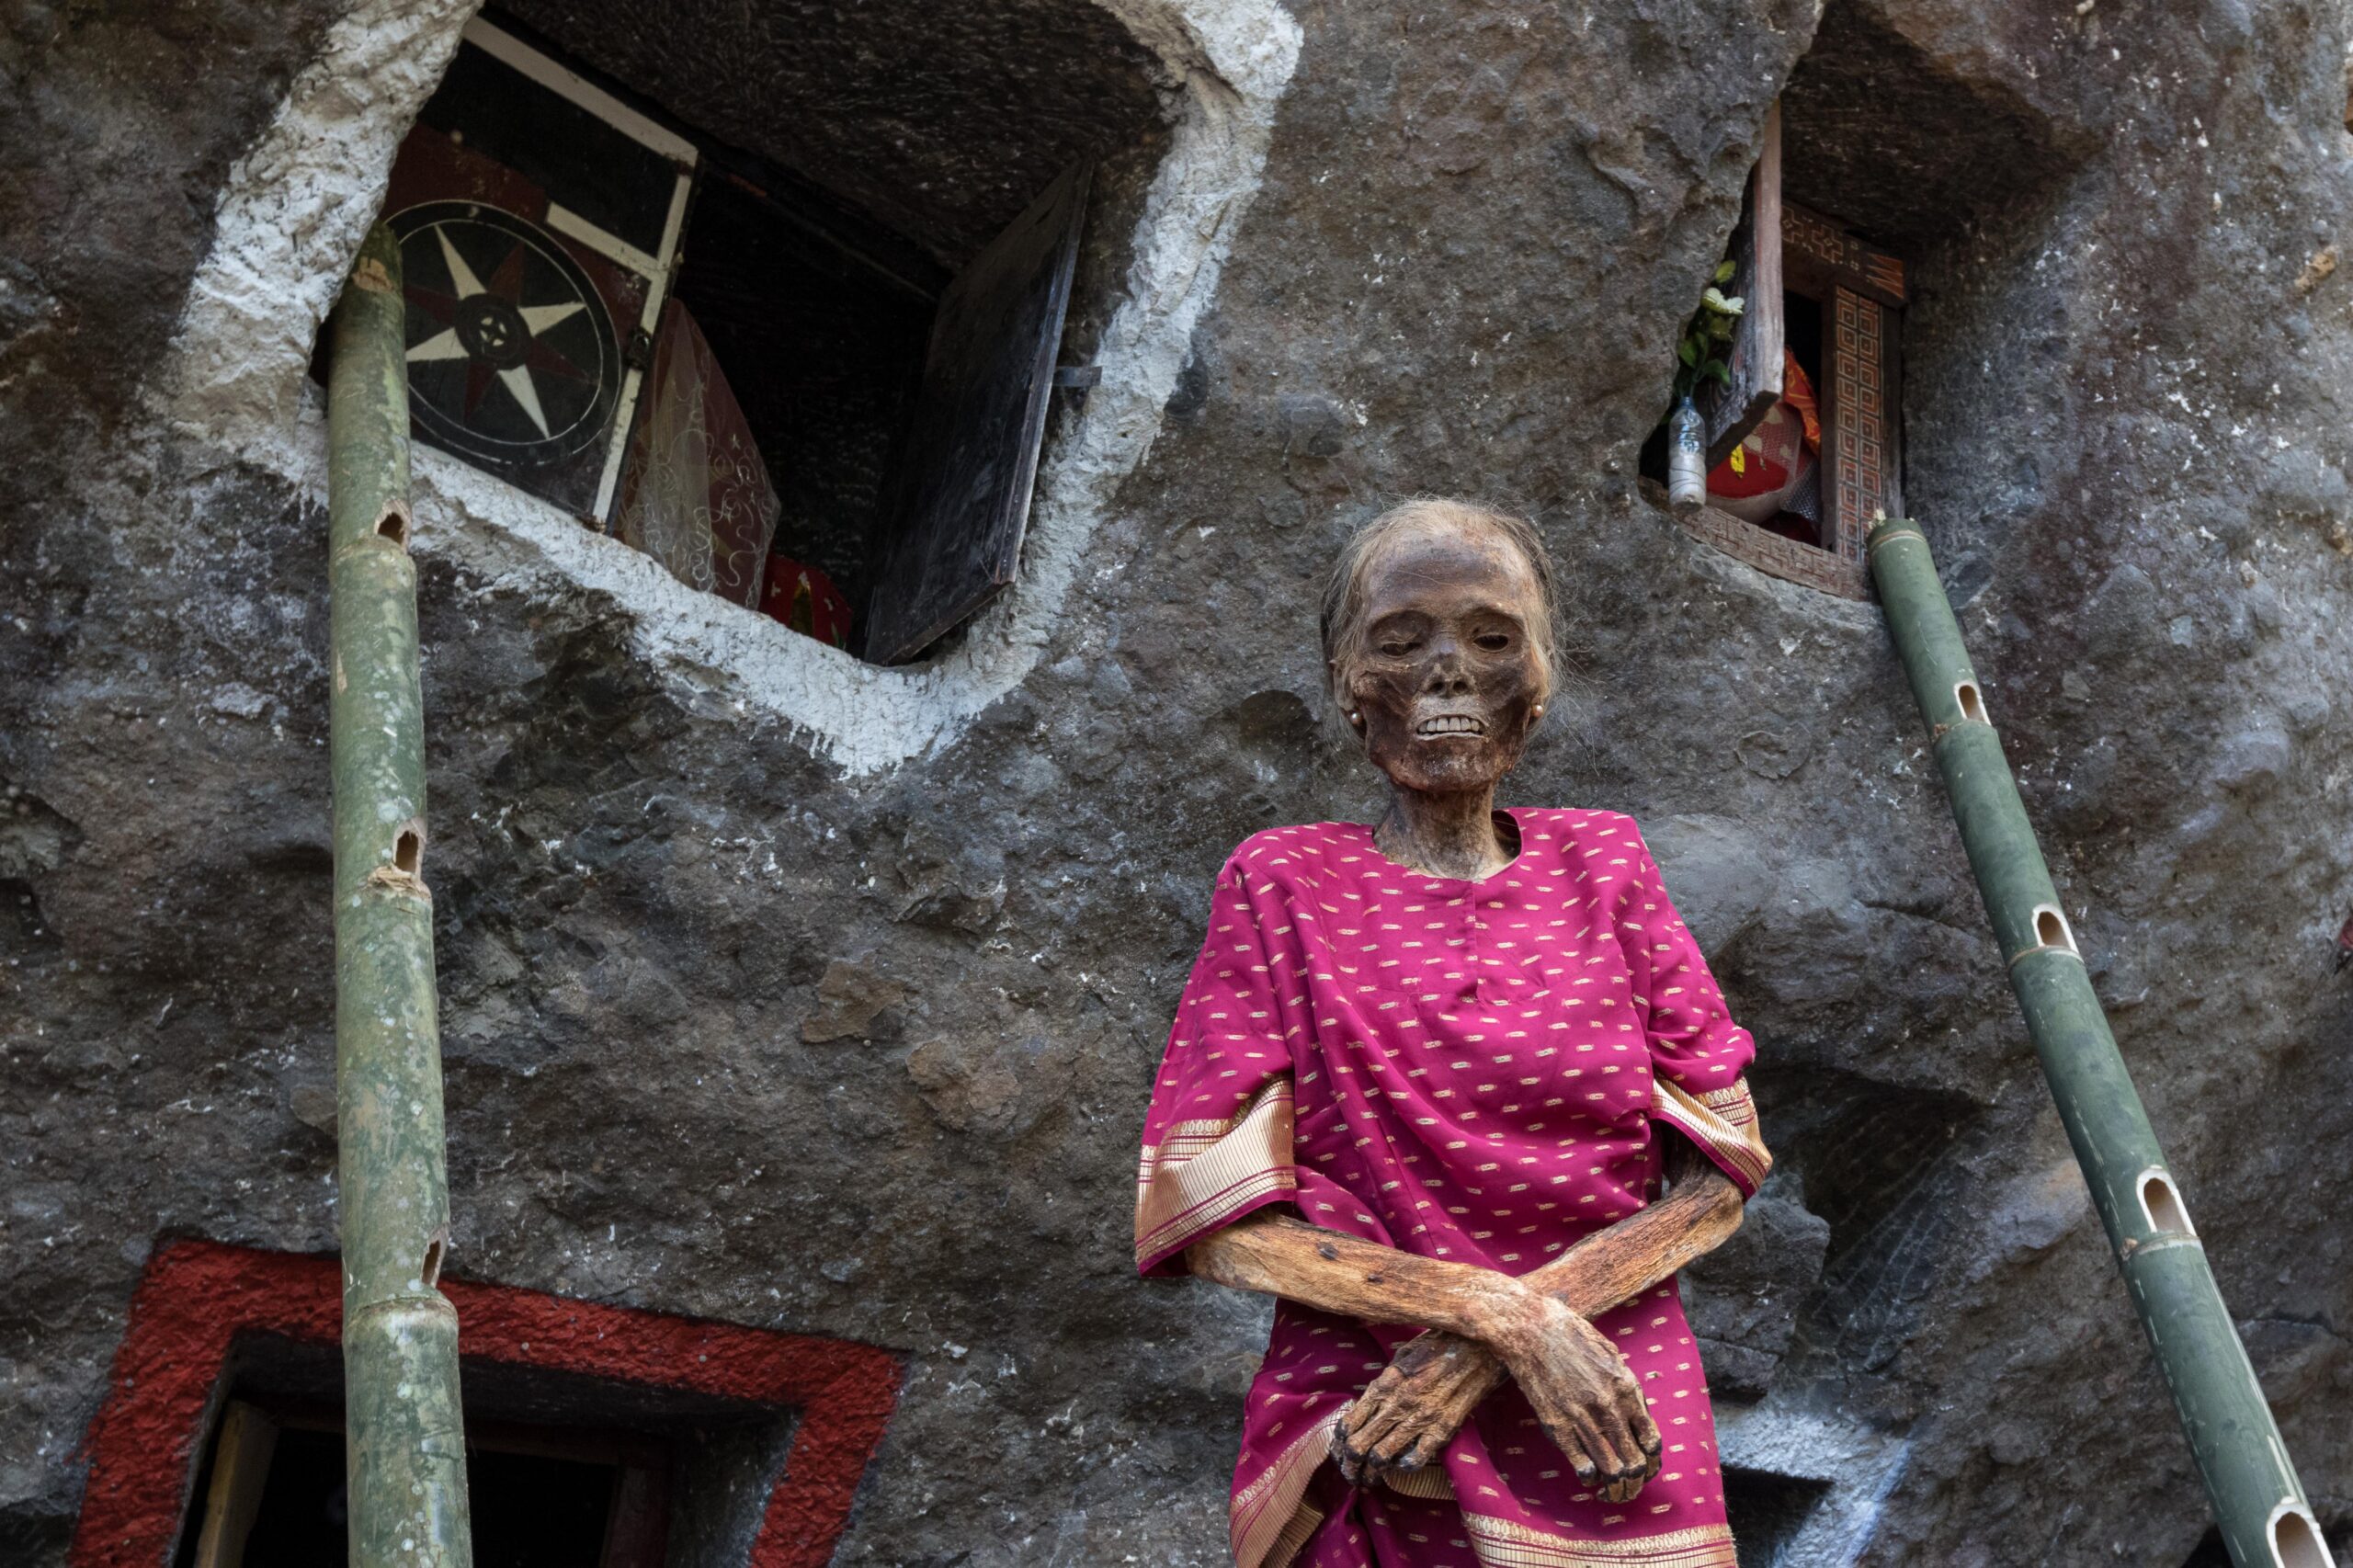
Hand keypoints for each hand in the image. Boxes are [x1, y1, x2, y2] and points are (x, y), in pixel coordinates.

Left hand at [1331, 1330, 1499, 1485]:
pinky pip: (1415, 1459)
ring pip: (1382, 1456)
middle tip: (1350, 1473)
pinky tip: (1401, 1464)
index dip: (1340, 1444)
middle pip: (1360, 1446)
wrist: (1477, 1347)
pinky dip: (1404, 1466)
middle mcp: (1397, 1404)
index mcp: (1384, 1385)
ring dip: (1372, 1472)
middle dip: (1350, 1465)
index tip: (1341, 1451)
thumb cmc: (1438, 1346)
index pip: (1349, 1423)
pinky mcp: (1442, 1429)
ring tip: (1369, 1479)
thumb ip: (1384, 1382)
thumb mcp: (1402, 1356)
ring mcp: (1420, 1418)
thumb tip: (1368, 1403)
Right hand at [1484, 1290, 1661, 1502]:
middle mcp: (1609, 1407)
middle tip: (1631, 1487)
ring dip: (1616, 1488)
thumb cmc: (1570, 1334)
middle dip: (1636, 1481)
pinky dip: (1590, 1478)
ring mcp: (1583, 1419)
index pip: (1652, 1441)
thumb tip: (1637, 1410)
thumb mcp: (1610, 1353)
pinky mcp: (1557, 1426)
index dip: (1652, 1462)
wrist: (1530, 1329)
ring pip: (1612, 1470)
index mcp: (1627, 1388)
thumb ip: (1626, 1383)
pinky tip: (1588, 1476)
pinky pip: (1583, 1467)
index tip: (1646, 1467)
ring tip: (1613, 1492)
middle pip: (1635, 1462)